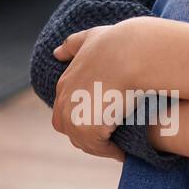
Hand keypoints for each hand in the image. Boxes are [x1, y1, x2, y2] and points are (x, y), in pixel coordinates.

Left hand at [51, 21, 146, 158]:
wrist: (133, 55)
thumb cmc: (118, 44)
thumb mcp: (91, 37)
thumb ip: (73, 45)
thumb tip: (56, 53)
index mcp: (64, 84)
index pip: (66, 110)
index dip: (84, 117)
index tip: (103, 121)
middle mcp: (64, 102)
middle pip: (71, 129)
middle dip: (88, 135)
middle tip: (110, 138)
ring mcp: (74, 117)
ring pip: (84, 141)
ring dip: (100, 146)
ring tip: (119, 147)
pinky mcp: (87, 128)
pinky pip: (98, 147)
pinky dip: (110, 151)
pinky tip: (124, 151)